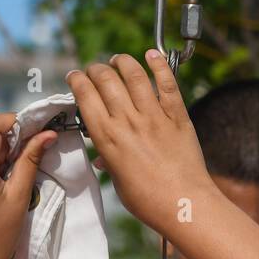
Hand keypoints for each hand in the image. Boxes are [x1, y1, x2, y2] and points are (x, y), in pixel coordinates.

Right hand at [67, 51, 213, 237]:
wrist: (183, 204)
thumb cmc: (147, 200)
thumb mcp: (118, 181)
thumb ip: (109, 161)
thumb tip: (103, 157)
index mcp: (107, 138)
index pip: (85, 96)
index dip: (77, 80)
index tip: (75, 76)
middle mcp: (127, 122)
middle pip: (106, 80)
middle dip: (96, 69)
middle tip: (95, 69)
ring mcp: (154, 116)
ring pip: (134, 75)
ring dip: (123, 62)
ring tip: (118, 60)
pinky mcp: (177, 116)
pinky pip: (168, 84)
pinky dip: (159, 65)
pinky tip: (152, 54)